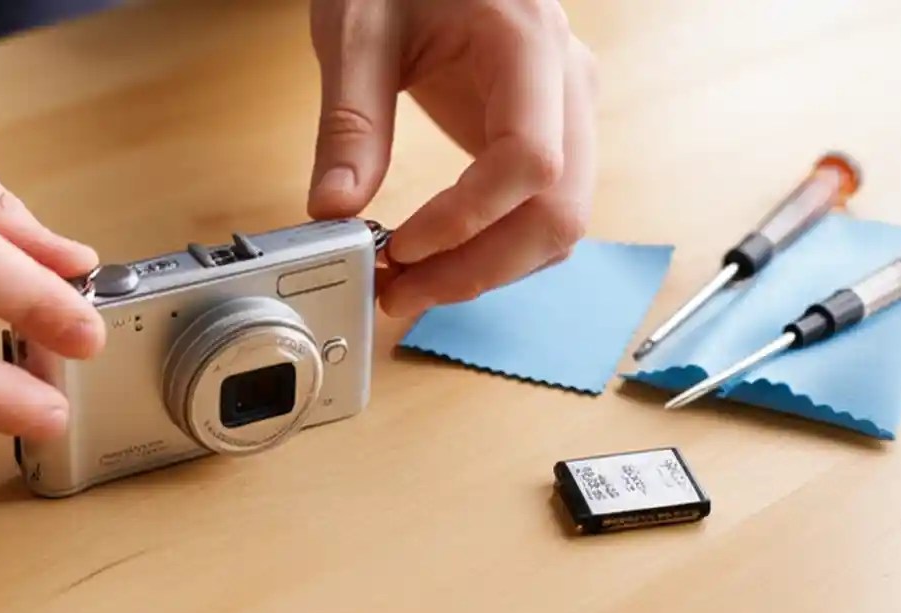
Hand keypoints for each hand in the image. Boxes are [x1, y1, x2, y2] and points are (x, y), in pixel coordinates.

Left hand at [307, 0, 596, 315]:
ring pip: (559, 223)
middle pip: (560, 209)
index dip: (469, 219)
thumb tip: (333, 211)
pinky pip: (539, 211)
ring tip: (409, 285)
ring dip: (490, 270)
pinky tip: (437, 259)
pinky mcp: (546, 132)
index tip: (402, 248)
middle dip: (481, 269)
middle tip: (401, 295)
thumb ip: (349, 122)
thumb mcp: (358, 30)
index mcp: (527, 42)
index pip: (529, 158)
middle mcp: (566, 81)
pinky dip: (494, 249)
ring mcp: (566, 110)